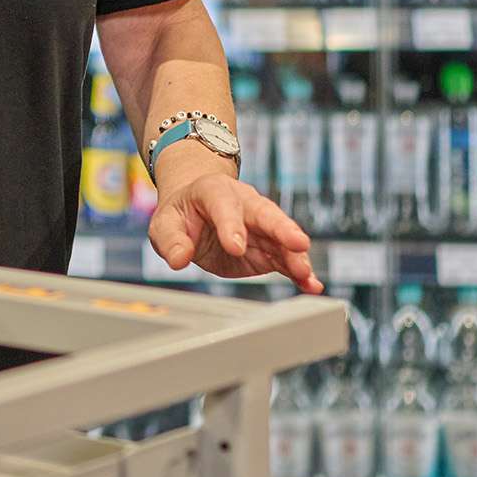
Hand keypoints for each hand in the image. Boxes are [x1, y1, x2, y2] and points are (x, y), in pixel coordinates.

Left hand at [148, 151, 321, 292]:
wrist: (197, 209)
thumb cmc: (182, 213)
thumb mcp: (165, 223)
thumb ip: (171, 240)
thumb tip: (178, 259)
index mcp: (215, 192)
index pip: (224, 206)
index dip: (231, 225)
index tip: (235, 247)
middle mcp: (245, 205)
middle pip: (266, 214)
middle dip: (282, 229)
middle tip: (297, 243)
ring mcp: (260, 226)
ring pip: (282, 239)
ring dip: (296, 256)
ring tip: (306, 274)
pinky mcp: (268, 248)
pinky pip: (286, 259)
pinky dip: (299, 272)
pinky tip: (311, 284)